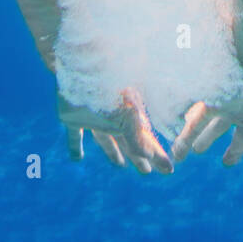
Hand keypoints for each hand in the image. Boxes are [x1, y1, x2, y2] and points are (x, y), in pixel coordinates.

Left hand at [58, 89, 173, 174]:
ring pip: (106, 141)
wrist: (81, 70)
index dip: (157, 156)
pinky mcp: (73, 118)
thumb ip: (138, 138)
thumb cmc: (108, 92)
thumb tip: (149, 155)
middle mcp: (113, 120)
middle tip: (146, 172)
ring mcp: (94, 119)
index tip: (169, 170)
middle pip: (128, 143)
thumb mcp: (128, 116)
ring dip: (113, 153)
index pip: (146, 142)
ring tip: (120, 165)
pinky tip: (76, 158)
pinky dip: (76, 147)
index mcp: (129, 120)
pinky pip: (75, 136)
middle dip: (138, 157)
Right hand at [173, 82, 242, 170]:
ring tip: (227, 163)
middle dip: (207, 138)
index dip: (187, 139)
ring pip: (240, 136)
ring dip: (235, 150)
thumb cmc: (225, 86)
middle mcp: (231, 109)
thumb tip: (173, 149)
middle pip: (218, 128)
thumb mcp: (203, 107)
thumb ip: (188, 129)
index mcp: (214, 105)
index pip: (197, 125)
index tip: (178, 155)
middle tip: (197, 150)